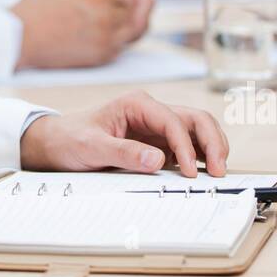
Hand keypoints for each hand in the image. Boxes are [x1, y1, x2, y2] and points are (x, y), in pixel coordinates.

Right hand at [10, 0, 152, 69]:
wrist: (21, 38)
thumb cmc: (36, 5)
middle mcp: (107, 18)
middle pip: (137, 8)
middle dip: (132, 0)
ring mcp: (106, 39)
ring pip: (136, 28)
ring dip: (133, 18)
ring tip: (124, 12)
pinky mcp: (101, 56)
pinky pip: (123, 44)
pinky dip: (121, 35)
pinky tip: (109, 27)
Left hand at [20, 90, 228, 175]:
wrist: (56, 143)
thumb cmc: (71, 138)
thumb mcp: (92, 147)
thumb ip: (124, 153)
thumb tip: (158, 161)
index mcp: (137, 104)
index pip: (173, 120)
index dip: (186, 145)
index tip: (190, 171)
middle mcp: (151, 111)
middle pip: (194, 119)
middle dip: (212, 142)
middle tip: (219, 170)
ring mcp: (156, 127)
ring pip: (196, 130)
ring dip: (211, 147)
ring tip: (218, 171)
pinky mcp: (157, 143)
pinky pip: (186, 146)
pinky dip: (199, 157)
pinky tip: (202, 172)